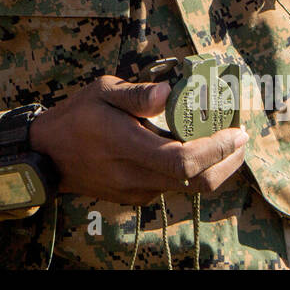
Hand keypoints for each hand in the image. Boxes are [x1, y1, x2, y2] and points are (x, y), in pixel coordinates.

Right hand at [28, 74, 248, 204]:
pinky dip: (193, 171)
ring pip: (189, 187)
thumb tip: (170, 91)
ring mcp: (136, 191)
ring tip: (223, 139)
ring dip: (213, 166)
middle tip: (241, 137)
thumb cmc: (76, 116)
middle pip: (197, 182)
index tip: (238, 132)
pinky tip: (194, 149)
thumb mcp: (101, 91)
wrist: (48, 155)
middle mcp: (134, 175)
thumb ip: (136, 93)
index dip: (218, 150)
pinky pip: (174, 187)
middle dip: (228, 162)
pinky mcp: (136, 198)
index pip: (183, 161)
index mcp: (126, 145)